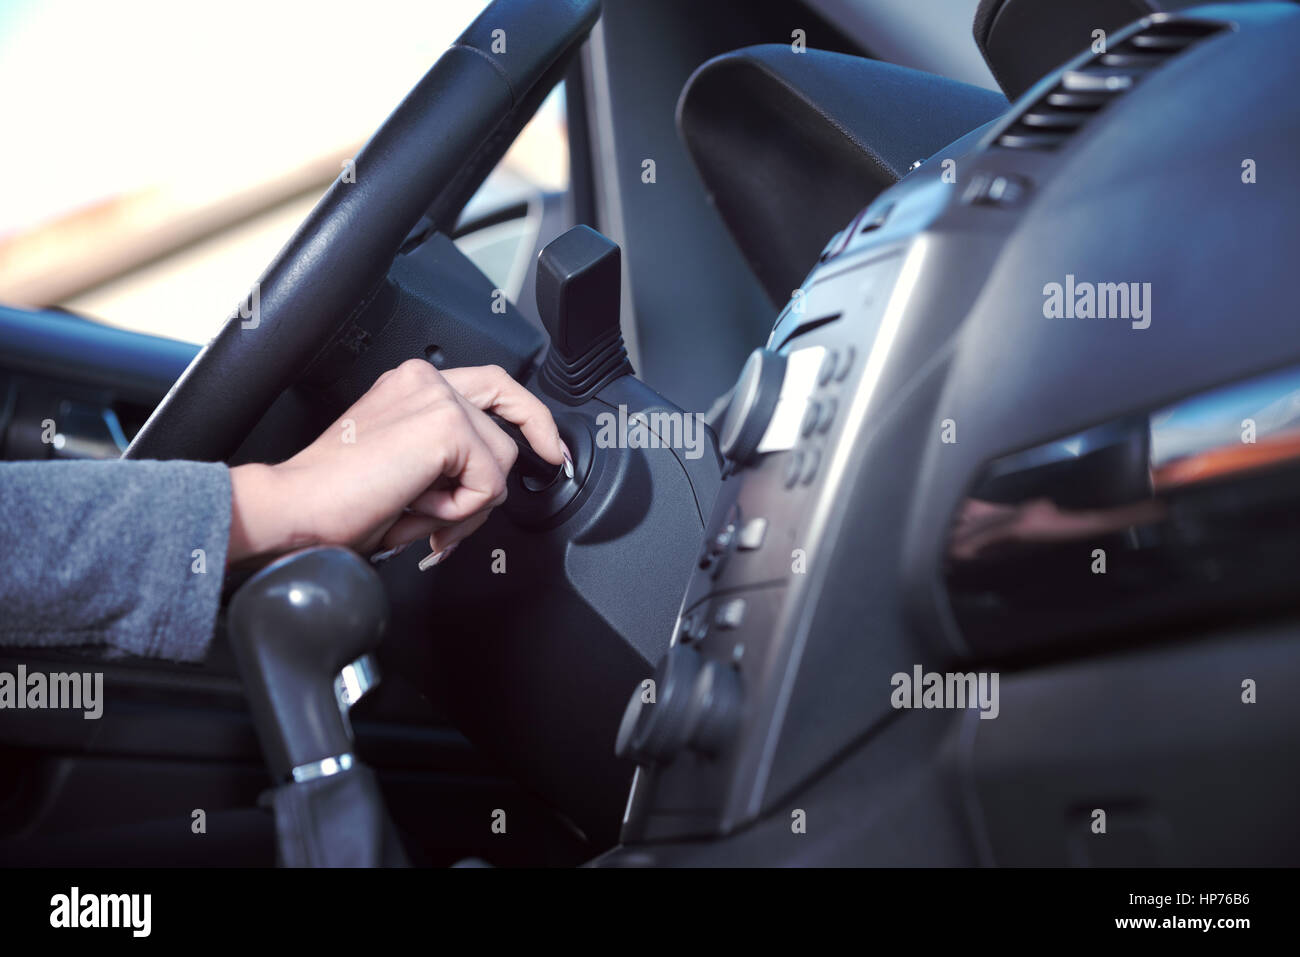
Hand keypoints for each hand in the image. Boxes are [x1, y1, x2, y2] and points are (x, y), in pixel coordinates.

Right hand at [227, 360, 567, 564]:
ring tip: (416, 516)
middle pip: (506, 422)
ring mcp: (438, 398)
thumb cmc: (332, 500)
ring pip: (500, 462)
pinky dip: (459, 513)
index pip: (491, 384)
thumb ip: (445, 464)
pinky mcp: (448, 426)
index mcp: (410, 386)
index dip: (529, 416)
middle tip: (490, 500)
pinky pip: (489, 485)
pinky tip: (415, 510)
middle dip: (503, 472)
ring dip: (467, 507)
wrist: (295, 507)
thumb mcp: (403, 473)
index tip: (550, 449)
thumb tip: (485, 491)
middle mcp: (425, 380)